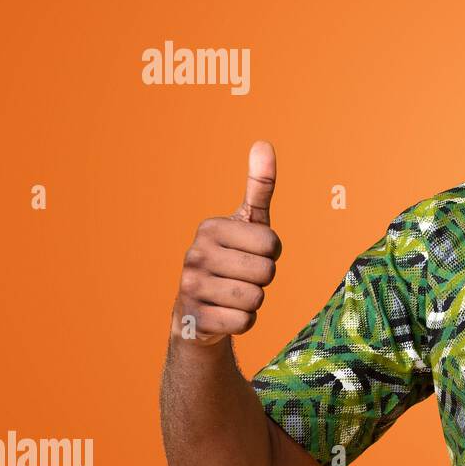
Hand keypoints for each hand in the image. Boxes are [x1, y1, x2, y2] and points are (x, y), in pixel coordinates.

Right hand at [173, 141, 282, 344]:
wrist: (199, 309)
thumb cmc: (233, 258)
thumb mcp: (248, 222)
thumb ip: (259, 186)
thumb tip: (263, 144)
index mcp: (210, 228)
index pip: (273, 244)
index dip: (271, 253)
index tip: (251, 254)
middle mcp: (194, 254)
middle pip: (267, 272)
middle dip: (264, 278)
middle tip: (243, 277)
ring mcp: (191, 288)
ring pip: (257, 299)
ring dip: (255, 301)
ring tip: (234, 294)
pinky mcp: (195, 319)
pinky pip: (245, 322)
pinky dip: (244, 321)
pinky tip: (226, 314)